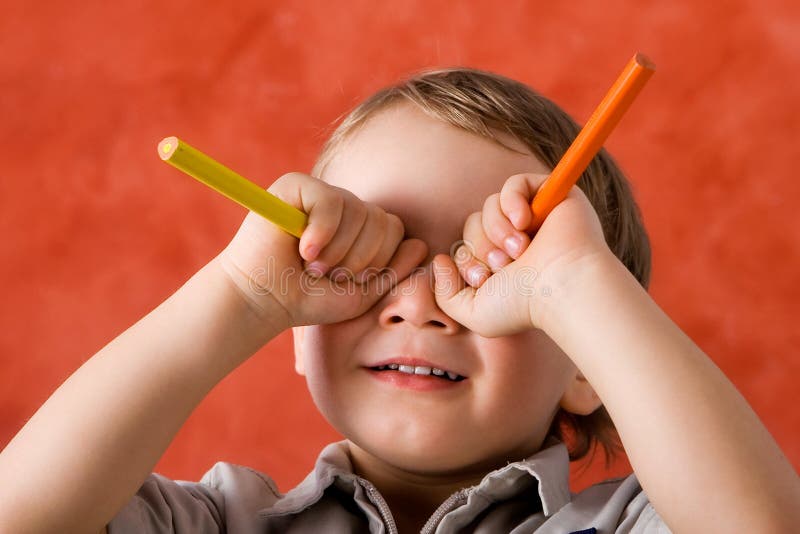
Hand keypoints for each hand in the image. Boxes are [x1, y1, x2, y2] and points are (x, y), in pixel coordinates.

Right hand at [218, 172, 427, 328]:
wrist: (263, 301)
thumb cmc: (309, 299)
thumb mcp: (361, 293)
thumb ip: (393, 271)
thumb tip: (421, 244)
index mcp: (360, 228)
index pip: (393, 229)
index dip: (379, 259)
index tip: (348, 280)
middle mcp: (343, 207)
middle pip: (381, 219)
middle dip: (359, 258)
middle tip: (327, 274)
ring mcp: (319, 194)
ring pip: (358, 211)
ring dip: (337, 250)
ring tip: (312, 264)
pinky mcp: (295, 187)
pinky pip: (329, 201)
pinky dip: (322, 231)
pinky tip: (304, 249)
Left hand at [432, 173, 611, 335]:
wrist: (563, 288)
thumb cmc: (523, 306)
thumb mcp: (475, 313)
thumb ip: (445, 294)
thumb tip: (440, 260)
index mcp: (502, 264)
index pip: (465, 246)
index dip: (466, 259)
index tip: (484, 279)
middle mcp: (519, 239)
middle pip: (474, 224)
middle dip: (480, 246)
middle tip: (503, 265)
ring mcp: (536, 217)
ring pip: (490, 206)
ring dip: (497, 229)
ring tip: (519, 250)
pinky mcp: (552, 196)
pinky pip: (515, 184)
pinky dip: (512, 201)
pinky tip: (524, 222)